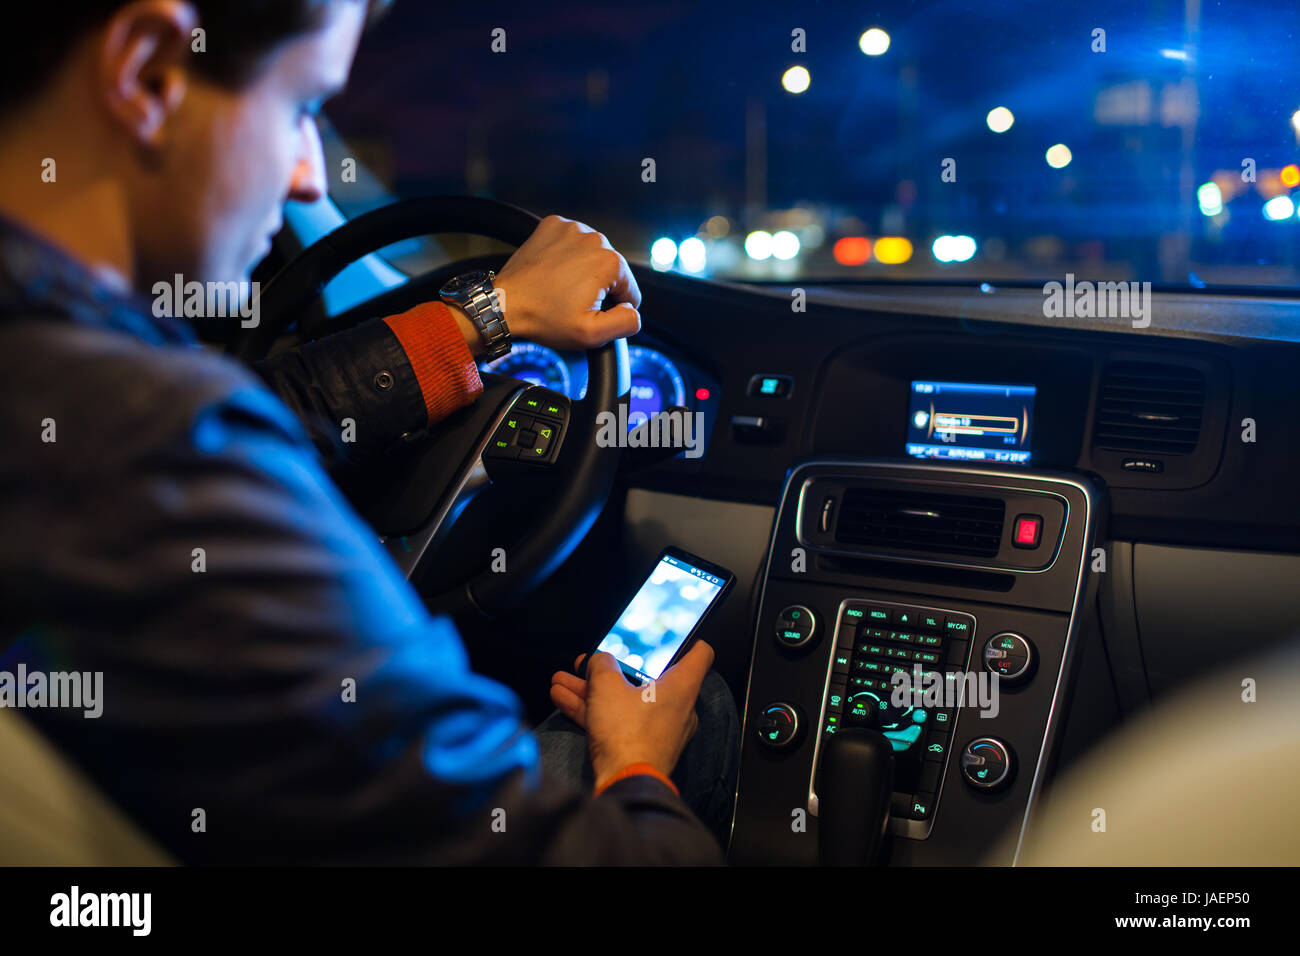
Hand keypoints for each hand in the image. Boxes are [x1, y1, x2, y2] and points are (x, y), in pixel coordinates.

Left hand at [492, 215, 641, 350]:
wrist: (504, 303)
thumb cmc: (543, 318)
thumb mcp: (592, 334)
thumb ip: (626, 323)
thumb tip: (633, 310)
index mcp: (610, 262)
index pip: (630, 291)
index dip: (612, 308)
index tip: (587, 311)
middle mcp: (594, 238)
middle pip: (611, 272)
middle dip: (597, 289)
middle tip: (570, 303)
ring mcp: (572, 229)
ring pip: (592, 257)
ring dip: (582, 272)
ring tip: (559, 289)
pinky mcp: (552, 226)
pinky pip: (571, 244)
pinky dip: (566, 258)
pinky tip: (552, 273)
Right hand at [550, 643, 712, 790]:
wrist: (624, 783)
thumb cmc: (626, 732)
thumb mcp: (607, 687)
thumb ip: (602, 665)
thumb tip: (599, 661)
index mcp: (681, 687)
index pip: (700, 655)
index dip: (687, 640)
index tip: (673, 636)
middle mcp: (676, 708)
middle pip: (646, 679)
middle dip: (611, 670)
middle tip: (588, 662)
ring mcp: (658, 730)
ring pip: (624, 701)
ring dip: (592, 690)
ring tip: (561, 680)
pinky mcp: (640, 748)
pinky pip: (616, 721)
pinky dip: (593, 710)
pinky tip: (561, 698)